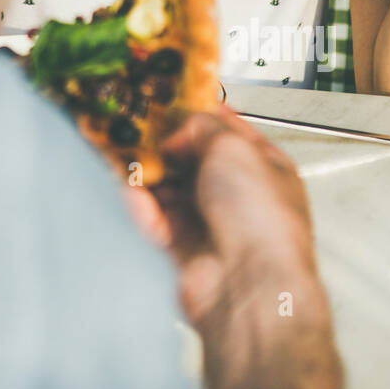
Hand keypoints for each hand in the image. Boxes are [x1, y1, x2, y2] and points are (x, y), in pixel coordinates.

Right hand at [148, 105, 318, 330]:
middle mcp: (239, 195)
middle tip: (137, 129)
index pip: (228, 130)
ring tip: (125, 157)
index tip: (168, 101)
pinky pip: (155, 220)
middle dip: (165, 146)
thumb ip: (200, 127)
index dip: (198, 113)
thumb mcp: (233, 147)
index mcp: (264, 167)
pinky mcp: (184, 249)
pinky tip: (131, 194)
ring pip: (169, 190)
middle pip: (192, 159)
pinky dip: (141, 207)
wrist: (248, 287)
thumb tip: (177, 132)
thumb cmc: (260, 220)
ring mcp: (211, 223)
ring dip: (148, 176)